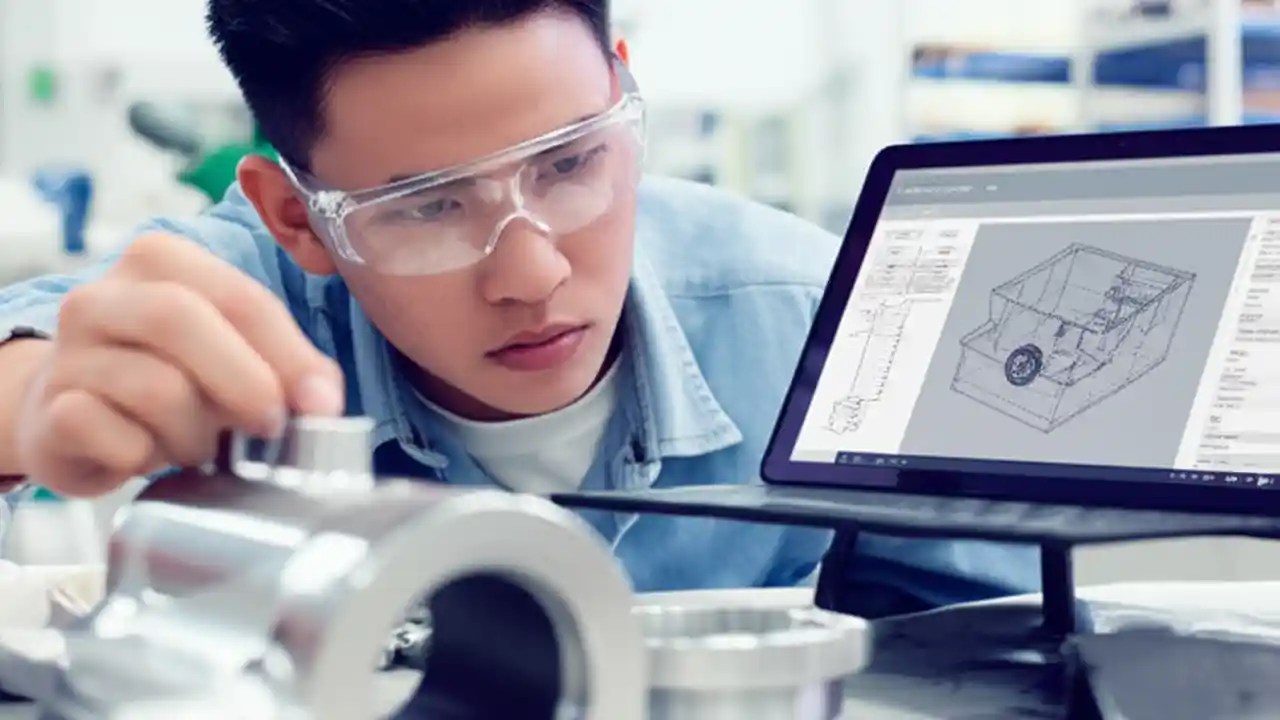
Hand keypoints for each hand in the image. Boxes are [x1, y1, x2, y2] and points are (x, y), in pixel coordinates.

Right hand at [15, 233, 344, 496]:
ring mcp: (69, 353)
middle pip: (180, 318)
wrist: (70, 417)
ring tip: (199, 445)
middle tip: (271, 426)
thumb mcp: (230, 356)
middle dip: (244, 380)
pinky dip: (147, 457)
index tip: (322, 403)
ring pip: (155, 388)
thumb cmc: (166, 378)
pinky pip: (116, 438)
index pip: (239, 295)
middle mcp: (103, 296)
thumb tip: (322, 401)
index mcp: (160, 261)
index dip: (289, 353)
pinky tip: (146, 454)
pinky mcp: (50, 413)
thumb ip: (282, 364)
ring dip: (197, 433)